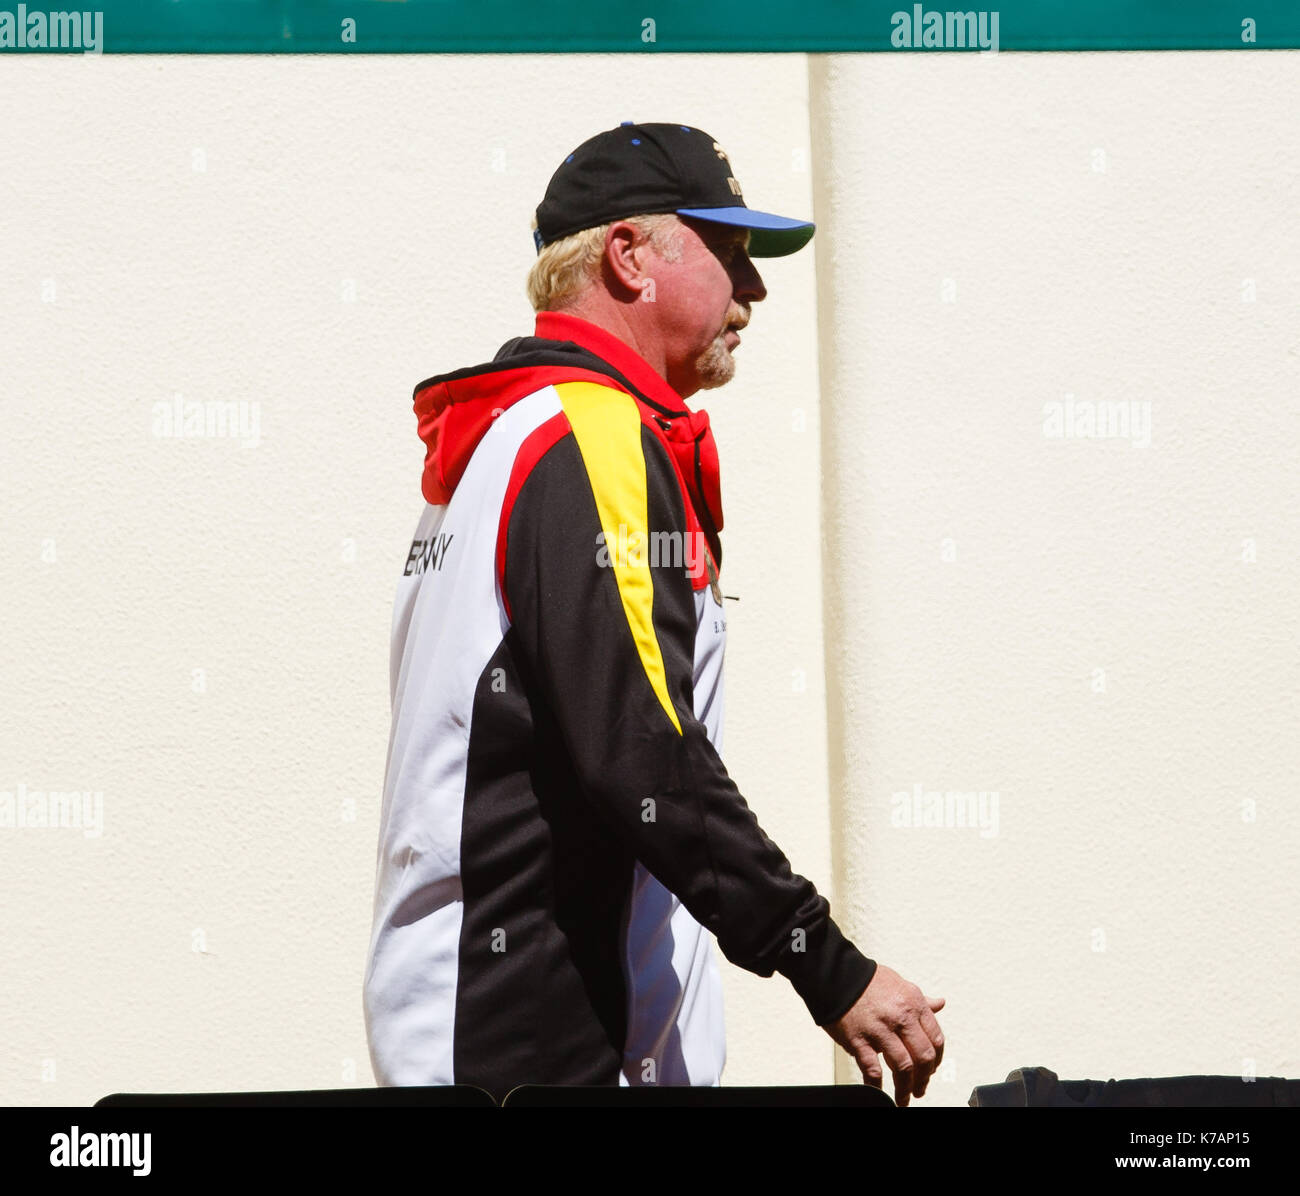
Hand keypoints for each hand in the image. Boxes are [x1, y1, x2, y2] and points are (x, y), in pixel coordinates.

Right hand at [821, 964, 944, 1105]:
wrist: (836, 974)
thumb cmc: (867, 979)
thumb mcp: (900, 984)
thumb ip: (921, 1000)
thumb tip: (940, 1004)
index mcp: (913, 1003)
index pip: (936, 1039)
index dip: (936, 1060)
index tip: (931, 1070)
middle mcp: (900, 1017)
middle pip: (922, 1057)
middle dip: (923, 1079)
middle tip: (919, 1089)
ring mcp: (879, 1030)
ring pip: (903, 1067)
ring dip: (905, 1088)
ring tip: (904, 1098)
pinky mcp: (859, 1039)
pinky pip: (872, 1069)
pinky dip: (876, 1085)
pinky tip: (878, 1091)